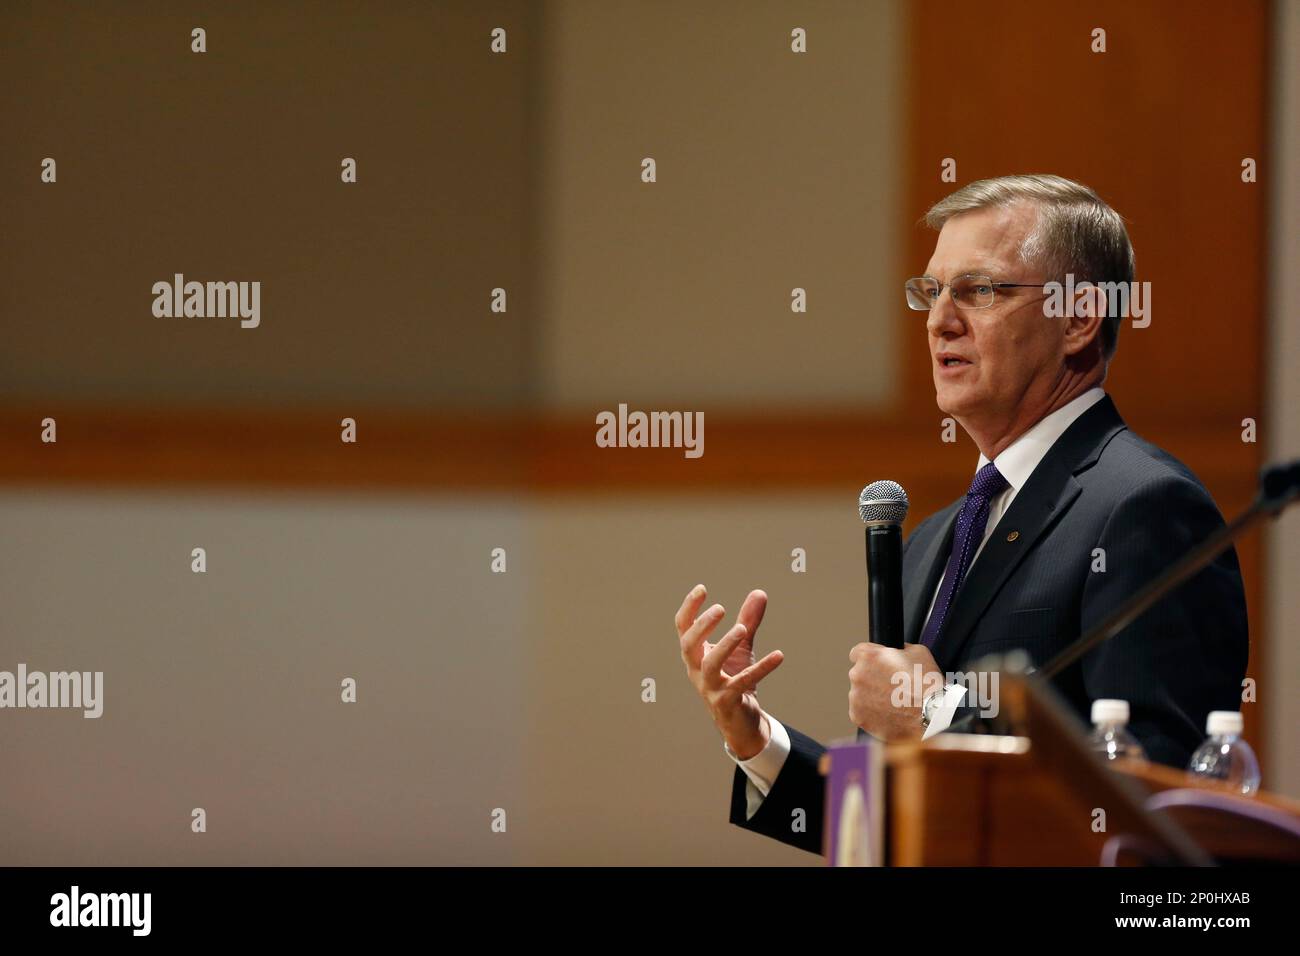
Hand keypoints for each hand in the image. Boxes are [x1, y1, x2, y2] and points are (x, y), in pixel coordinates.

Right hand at [676, 584, 784, 760]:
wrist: (740, 722)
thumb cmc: (735, 680)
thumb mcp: (741, 648)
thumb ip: (748, 621)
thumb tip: (760, 592)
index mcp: (695, 655)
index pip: (683, 628)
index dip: (690, 608)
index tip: (702, 588)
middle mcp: (697, 671)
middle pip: (689, 645)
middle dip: (702, 626)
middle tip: (721, 608)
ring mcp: (710, 688)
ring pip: (710, 665)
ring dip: (724, 645)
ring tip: (742, 629)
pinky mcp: (727, 702)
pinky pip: (742, 683)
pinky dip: (761, 668)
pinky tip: (779, 655)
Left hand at [848, 642, 943, 740]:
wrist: (932, 715)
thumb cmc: (926, 684)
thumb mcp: (918, 651)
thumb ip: (898, 649)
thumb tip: (896, 652)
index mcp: (868, 656)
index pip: (857, 652)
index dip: (870, 658)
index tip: (878, 665)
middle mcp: (858, 675)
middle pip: (859, 674)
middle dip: (872, 678)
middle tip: (892, 686)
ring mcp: (856, 698)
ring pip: (860, 694)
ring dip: (872, 696)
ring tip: (893, 702)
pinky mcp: (858, 717)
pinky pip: (862, 712)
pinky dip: (872, 713)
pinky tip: (889, 713)